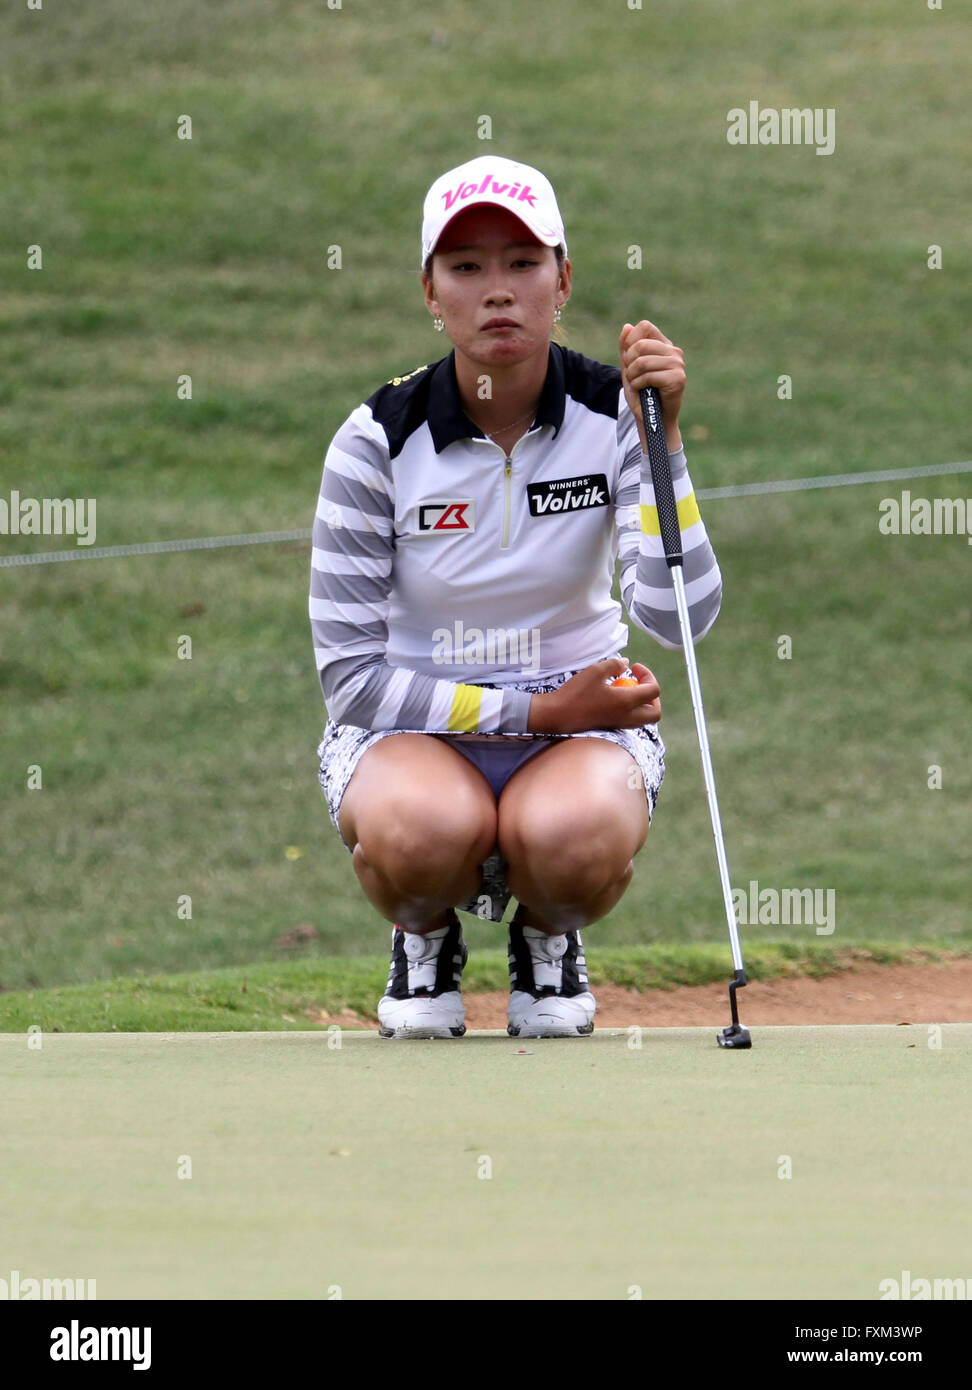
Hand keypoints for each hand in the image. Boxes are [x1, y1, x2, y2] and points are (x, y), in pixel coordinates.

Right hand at [528, 657, 661, 733]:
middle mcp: (627, 716)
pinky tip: (616, 697)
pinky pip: (631, 721)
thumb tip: (625, 663)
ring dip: (643, 704)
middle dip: (653, 696)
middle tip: (640, 683)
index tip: (634, 668)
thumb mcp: (595, 671)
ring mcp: (619, 724)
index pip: (653, 691)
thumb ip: (614, 664)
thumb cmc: (576, 693)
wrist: (558, 715)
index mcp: (626, 702)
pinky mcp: (611, 727)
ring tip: (628, 689)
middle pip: (655, 712)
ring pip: (644, 719)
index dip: (649, 675)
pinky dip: (632, 710)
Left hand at [619, 320, 684, 452]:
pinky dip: (639, 385)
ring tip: (637, 385)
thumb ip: (626, 348)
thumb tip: (627, 327)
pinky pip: (649, 376)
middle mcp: (673, 351)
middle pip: (640, 344)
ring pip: (642, 361)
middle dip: (628, 363)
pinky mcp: (678, 378)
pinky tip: (643, 391)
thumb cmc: (642, 393)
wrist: (652, 418)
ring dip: (632, 377)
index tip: (628, 358)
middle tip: (632, 376)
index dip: (630, 340)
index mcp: (663, 345)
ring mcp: (678, 364)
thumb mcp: (629, 368)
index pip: (645, 326)